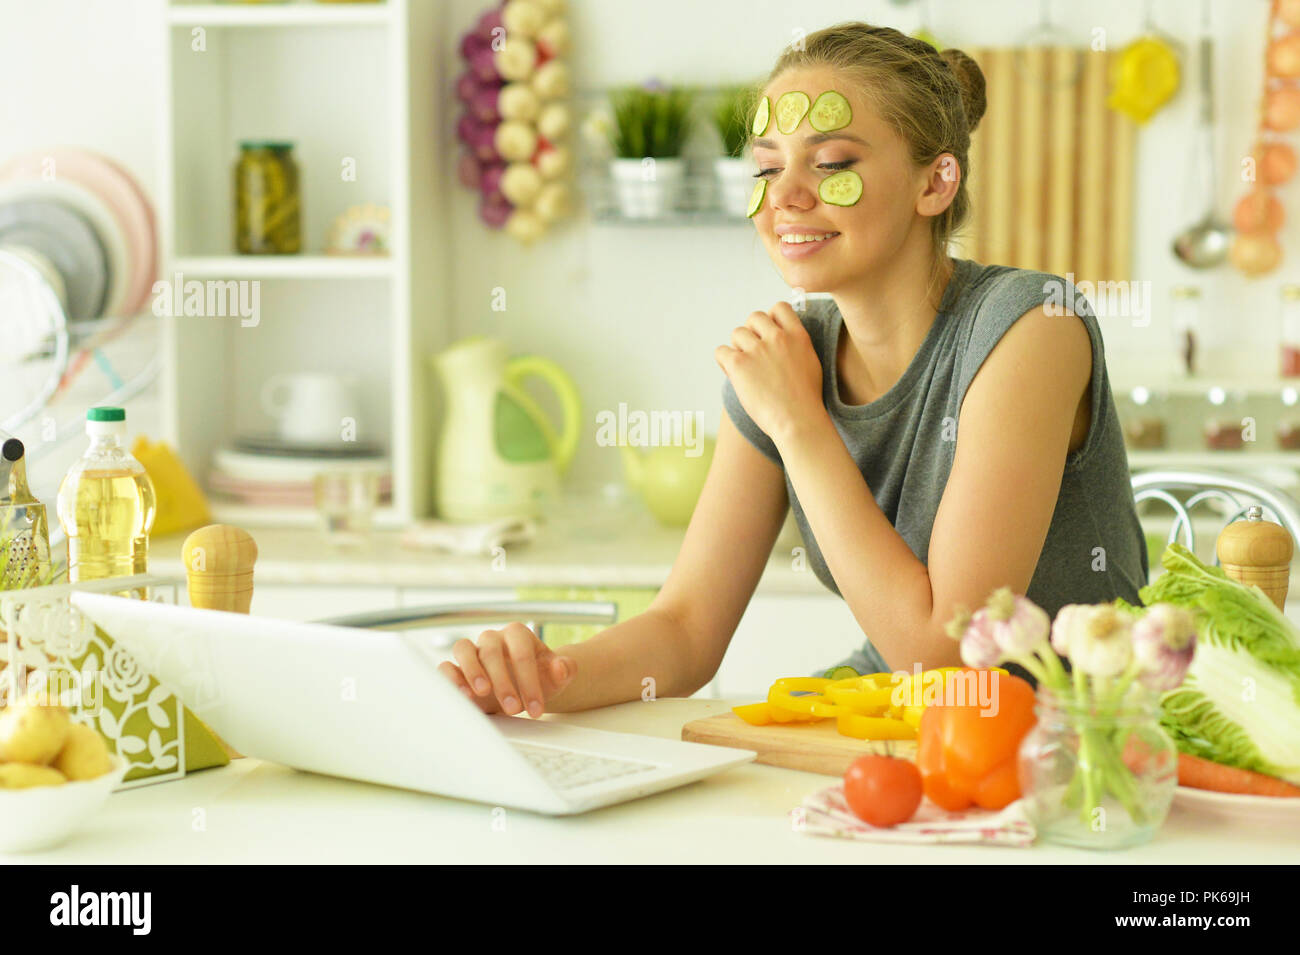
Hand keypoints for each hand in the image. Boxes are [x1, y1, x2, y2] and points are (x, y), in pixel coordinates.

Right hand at [437, 622, 576, 717]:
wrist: (525, 688)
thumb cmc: (540, 678)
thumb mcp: (557, 677)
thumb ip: (564, 670)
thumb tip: (561, 666)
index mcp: (518, 634)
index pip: (521, 651)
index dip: (529, 679)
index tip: (537, 707)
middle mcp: (493, 638)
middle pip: (491, 651)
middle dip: (503, 682)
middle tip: (515, 708)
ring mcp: (473, 651)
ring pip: (463, 648)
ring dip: (471, 670)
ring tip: (482, 693)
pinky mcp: (456, 667)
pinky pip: (446, 666)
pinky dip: (451, 678)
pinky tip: (463, 695)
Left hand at [714, 301, 823, 443]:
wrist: (797, 421)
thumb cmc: (805, 400)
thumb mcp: (810, 363)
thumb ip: (796, 345)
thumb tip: (783, 334)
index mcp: (797, 336)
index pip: (779, 308)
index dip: (771, 319)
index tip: (769, 334)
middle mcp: (778, 338)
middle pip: (754, 317)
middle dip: (752, 333)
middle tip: (754, 354)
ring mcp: (758, 350)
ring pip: (737, 333)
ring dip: (738, 348)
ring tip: (746, 369)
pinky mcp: (740, 365)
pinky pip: (721, 351)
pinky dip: (724, 362)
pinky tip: (734, 375)